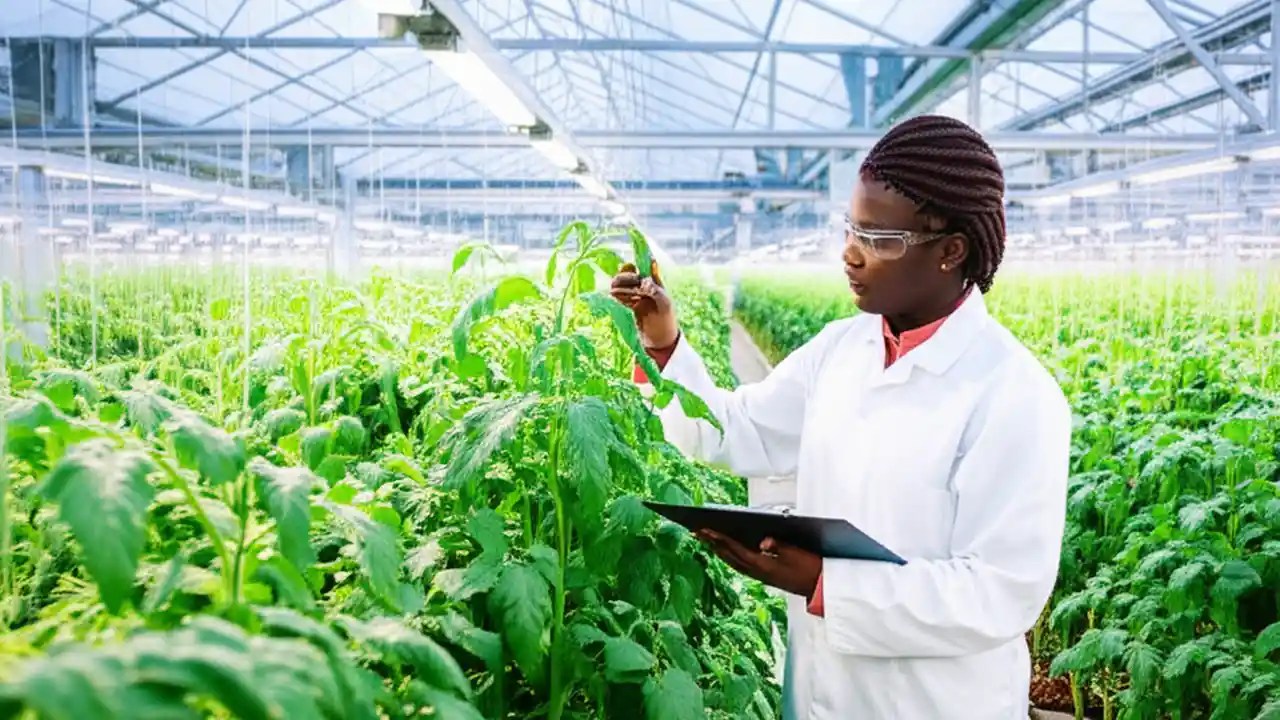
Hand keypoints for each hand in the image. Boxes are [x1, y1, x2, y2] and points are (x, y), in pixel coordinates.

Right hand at [610, 261, 678, 348]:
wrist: (661, 340)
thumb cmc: (667, 321)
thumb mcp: (664, 305)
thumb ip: (655, 291)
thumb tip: (644, 281)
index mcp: (656, 282)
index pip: (646, 265)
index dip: (638, 261)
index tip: (630, 266)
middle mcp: (646, 286)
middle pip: (631, 275)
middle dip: (624, 277)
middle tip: (617, 284)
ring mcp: (638, 296)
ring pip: (624, 285)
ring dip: (618, 286)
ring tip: (613, 291)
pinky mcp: (632, 305)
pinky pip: (622, 296)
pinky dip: (617, 295)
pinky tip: (612, 296)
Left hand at [696, 530, 822, 598]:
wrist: (820, 588)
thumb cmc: (810, 568)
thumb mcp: (796, 553)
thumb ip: (779, 545)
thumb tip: (763, 541)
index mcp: (764, 565)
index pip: (736, 549)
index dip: (719, 539)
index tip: (704, 529)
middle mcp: (758, 572)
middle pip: (730, 556)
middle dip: (713, 543)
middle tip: (696, 532)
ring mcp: (761, 576)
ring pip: (733, 562)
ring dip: (719, 550)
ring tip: (706, 539)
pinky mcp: (765, 576)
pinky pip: (741, 565)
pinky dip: (730, 556)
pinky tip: (726, 551)